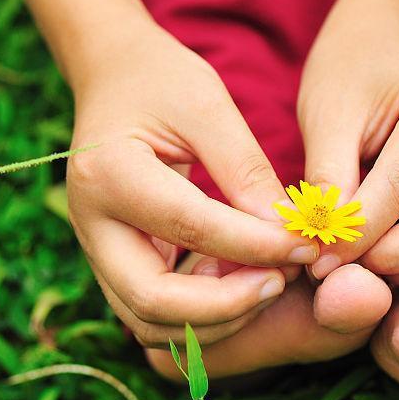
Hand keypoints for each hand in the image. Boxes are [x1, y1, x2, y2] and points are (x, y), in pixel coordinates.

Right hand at [65, 16, 318, 346]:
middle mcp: (90, 223)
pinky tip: (243, 278)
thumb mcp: (207, 105)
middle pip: (150, 303)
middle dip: (226, 307)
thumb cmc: (160, 80)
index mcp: (108, 173)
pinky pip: (155, 311)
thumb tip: (289, 232)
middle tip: (283, 280)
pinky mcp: (113, 262)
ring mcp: (96, 249)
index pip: (189, 226)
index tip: (308, 244)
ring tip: (269, 280)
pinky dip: (202, 312)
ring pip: (150, 322)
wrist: (111, 76)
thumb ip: (246, 170)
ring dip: (216, 319)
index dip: (256, 245)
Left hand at [297, 0, 398, 287]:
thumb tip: (324, 246)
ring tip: (358, 266)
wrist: (379, 55)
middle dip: (394, 258)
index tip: (319, 255)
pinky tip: (381, 261)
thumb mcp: (327, 116)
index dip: (361, 227)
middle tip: (341, 269)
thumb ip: (328, 179)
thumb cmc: (349, 79)